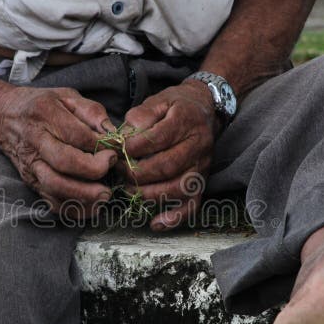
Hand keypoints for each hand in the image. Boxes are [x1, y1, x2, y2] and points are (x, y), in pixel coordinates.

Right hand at [0, 86, 116, 217]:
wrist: (3, 117)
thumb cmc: (42, 105)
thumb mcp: (67, 96)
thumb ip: (91, 112)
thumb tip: (112, 134)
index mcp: (45, 115)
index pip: (76, 135)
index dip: (99, 145)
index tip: (114, 149)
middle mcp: (36, 142)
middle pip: (63, 162)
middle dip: (92, 170)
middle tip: (110, 168)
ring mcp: (31, 165)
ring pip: (55, 185)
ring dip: (83, 194)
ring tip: (104, 195)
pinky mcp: (32, 182)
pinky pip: (51, 201)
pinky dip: (72, 210)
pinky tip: (92, 207)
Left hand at [122, 80, 218, 230]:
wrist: (205, 109)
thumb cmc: (176, 106)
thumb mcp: (158, 101)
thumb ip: (141, 115)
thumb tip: (126, 135)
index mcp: (186, 122)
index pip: (159, 138)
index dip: (135, 147)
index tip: (118, 150)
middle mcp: (198, 146)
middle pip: (168, 166)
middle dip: (138, 173)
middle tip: (119, 172)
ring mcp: (201, 167)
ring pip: (178, 187)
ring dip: (150, 194)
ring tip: (129, 191)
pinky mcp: (201, 182)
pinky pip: (191, 204)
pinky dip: (174, 217)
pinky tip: (155, 223)